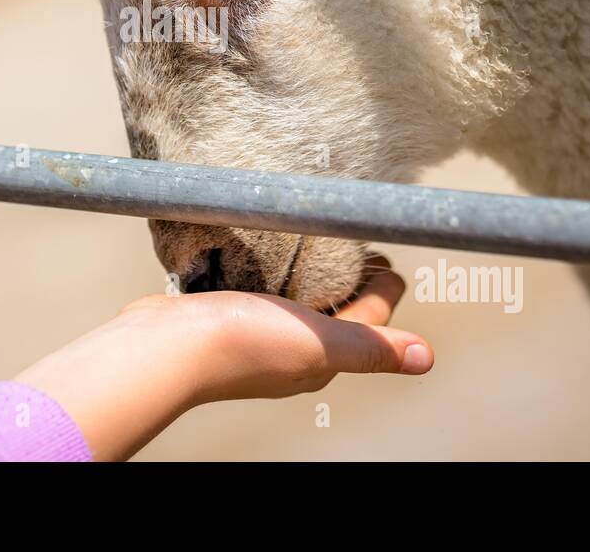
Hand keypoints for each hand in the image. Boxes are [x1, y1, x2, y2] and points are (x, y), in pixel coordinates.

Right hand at [14, 256, 431, 460]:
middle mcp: (292, 349)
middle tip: (355, 232)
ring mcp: (256, 333)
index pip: (369, 318)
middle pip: (335, 308)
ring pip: (297, 297)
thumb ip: (371, 346)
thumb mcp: (317, 342)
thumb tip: (426, 359)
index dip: (384, 284)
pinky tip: (265, 247)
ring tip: (314, 231)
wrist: (163, 347)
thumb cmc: (238, 347)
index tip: (387, 251)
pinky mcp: (224, 314)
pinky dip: (270, 268)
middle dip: (349, 275)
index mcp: (320, 358)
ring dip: (309, 269)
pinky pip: (259, 289)